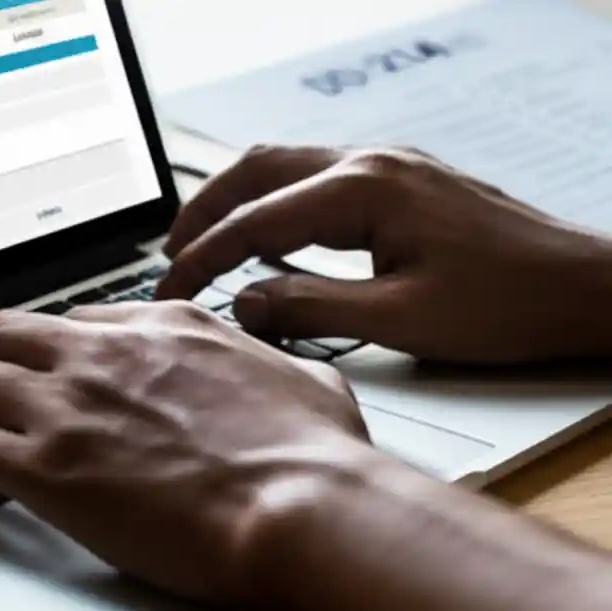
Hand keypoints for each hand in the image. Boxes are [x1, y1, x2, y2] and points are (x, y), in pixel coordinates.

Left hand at [0, 302, 371, 603]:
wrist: (303, 506)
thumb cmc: (316, 458)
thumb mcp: (305, 379)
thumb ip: (272, 363)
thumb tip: (279, 366)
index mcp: (161, 328)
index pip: (72, 321)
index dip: (41, 347)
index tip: (31, 370)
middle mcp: (103, 356)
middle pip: (1, 336)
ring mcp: (68, 408)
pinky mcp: (46, 468)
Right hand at [156, 145, 611, 362]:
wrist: (587, 287)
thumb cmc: (508, 303)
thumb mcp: (400, 320)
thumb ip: (310, 307)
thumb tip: (244, 303)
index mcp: (364, 189)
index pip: (255, 220)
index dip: (203, 258)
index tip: (172, 290)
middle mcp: (371, 162)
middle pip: (257, 169)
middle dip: (204, 211)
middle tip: (169, 256)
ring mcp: (389, 166)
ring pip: (284, 165)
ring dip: (237, 200)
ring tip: (203, 243)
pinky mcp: (402, 182)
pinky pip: (316, 178)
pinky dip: (275, 203)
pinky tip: (269, 240)